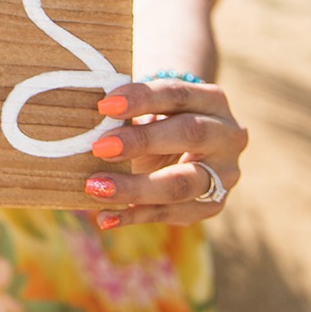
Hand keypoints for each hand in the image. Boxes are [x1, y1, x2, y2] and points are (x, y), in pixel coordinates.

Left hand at [82, 78, 247, 227]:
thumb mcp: (153, 108)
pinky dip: (135, 216)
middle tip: (99, 148)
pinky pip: (171, 214)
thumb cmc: (159, 118)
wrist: (188, 145)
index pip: (178, 94)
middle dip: (142, 141)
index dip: (142, 98)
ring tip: (95, 188)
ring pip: (182, 184)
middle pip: (189, 135)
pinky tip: (105, 217)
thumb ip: (129, 112)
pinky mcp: (211, 206)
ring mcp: (223, 174)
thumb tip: (83, 120)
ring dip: (135, 188)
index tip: (105, 105)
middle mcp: (227, 136)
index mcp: (212, 100)